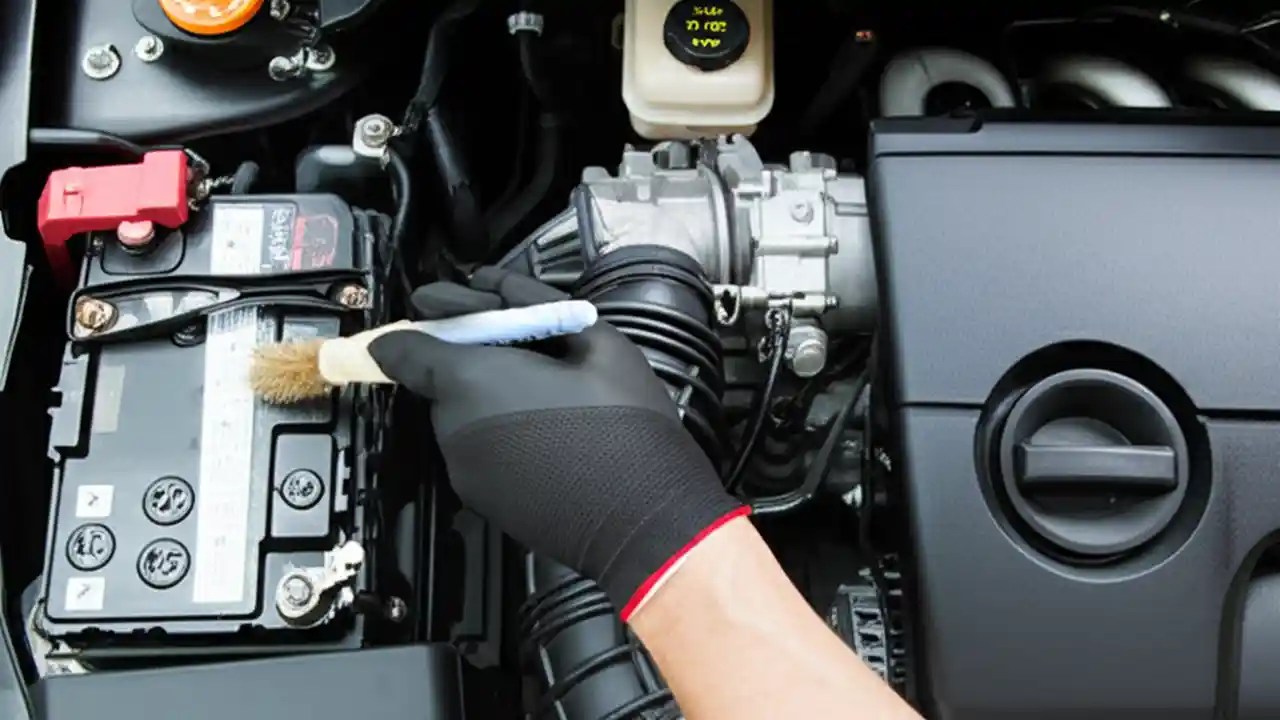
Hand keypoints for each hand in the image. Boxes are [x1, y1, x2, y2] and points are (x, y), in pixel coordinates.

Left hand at [368, 268, 745, 618]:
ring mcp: (465, 470)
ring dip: (491, 398)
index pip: (404, 349)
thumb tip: (493, 283)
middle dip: (473, 359)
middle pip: (441, 379)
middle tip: (524, 348)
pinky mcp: (482, 500)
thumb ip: (531, 301)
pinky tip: (548, 433)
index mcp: (473, 381)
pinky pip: (479, 452)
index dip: (419, 326)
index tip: (434, 311)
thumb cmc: (624, 427)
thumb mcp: (595, 340)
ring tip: (549, 392)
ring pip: (462, 416)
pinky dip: (502, 436)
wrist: (644, 517)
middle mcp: (454, 428)